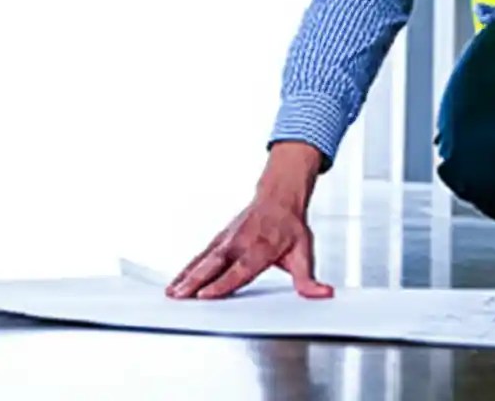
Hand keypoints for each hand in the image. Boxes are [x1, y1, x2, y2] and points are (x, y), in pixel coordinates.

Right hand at [167, 143, 334, 300]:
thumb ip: (308, 278)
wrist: (278, 197)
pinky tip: (177, 282)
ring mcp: (227, 240)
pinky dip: (187, 269)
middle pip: (215, 265)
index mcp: (262, 248)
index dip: (223, 283)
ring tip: (172, 293)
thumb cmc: (290, 227)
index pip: (241, 269)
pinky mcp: (219, 240)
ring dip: (186, 276)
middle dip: (196, 281)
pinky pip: (201, 256)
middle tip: (180, 296)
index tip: (206, 294)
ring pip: (203, 260)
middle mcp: (241, 243)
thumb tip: (323, 294)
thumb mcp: (304, 252)